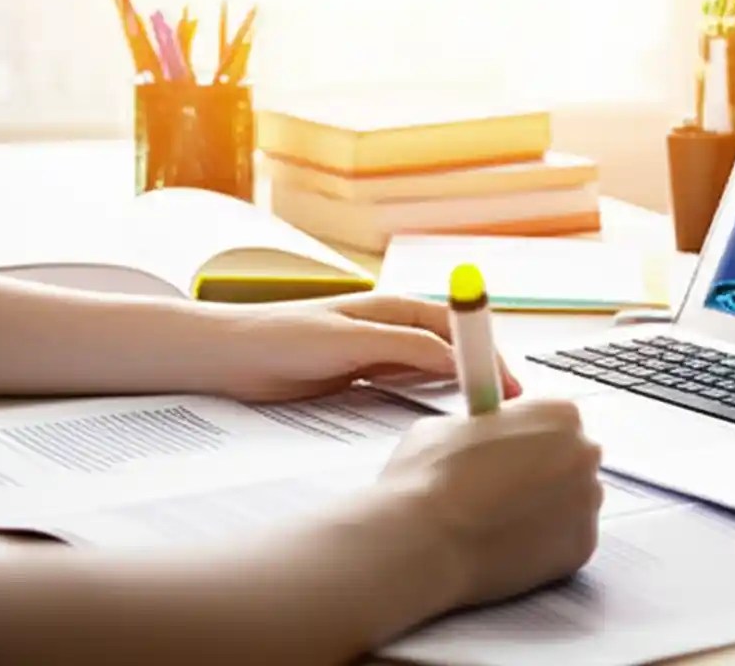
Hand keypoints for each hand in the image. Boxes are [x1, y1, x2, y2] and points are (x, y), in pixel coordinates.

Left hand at [213, 294, 521, 401]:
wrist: (226, 356)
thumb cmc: (280, 337)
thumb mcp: (351, 341)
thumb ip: (406, 348)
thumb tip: (457, 360)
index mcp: (394, 308)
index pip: (458, 330)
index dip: (487, 356)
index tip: (509, 387)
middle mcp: (390, 329)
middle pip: (450, 351)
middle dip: (477, 377)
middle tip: (500, 414)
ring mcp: (376, 355)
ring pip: (430, 374)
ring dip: (453, 393)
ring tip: (475, 425)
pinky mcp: (359, 380)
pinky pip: (404, 391)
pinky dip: (424, 404)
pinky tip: (432, 426)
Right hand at [380, 398, 603, 606]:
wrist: (425, 539)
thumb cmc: (428, 477)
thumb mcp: (447, 426)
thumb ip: (482, 427)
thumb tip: (481, 438)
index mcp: (559, 413)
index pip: (555, 420)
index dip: (527, 436)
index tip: (506, 450)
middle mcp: (584, 454)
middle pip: (572, 460)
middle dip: (543, 472)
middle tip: (501, 489)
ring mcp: (587, 504)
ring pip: (573, 503)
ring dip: (546, 508)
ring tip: (499, 521)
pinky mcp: (582, 549)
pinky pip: (567, 541)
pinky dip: (545, 545)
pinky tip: (508, 545)